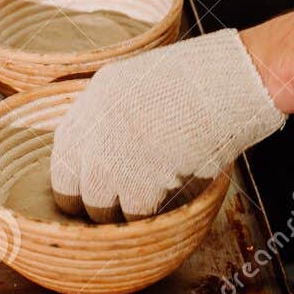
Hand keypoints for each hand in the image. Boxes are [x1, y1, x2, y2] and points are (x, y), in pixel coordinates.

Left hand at [50, 30, 287, 221]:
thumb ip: (117, 114)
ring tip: (153, 198)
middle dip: (95, 205)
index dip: (75, 179)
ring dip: (127, 211)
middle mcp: (95, 130)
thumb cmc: (202, 78)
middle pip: (77, 190)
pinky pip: (136, 215)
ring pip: (104, 210)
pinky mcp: (141, 183)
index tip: (85, 193)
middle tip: (115, 210)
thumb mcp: (142, 82)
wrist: (230, 83)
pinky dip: (153, 214)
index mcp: (94, 99)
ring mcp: (114, 159)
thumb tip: (106, 154)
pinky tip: (170, 199)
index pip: (63, 154)